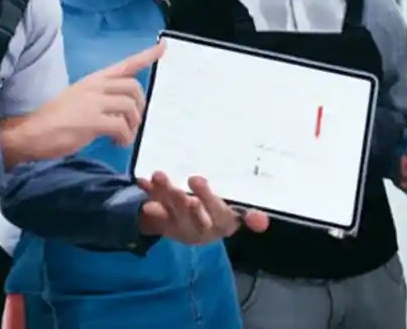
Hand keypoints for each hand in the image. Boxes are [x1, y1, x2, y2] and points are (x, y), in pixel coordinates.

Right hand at [0, 41, 164, 167]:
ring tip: (123, 137)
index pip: (125, 64)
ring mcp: (93, 103)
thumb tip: (120, 110)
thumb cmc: (53, 119)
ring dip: (133, 125)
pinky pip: (121, 127)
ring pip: (130, 106)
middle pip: (133, 87)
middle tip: (134, 123)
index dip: (146, 56)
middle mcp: (95, 86)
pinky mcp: (92, 121)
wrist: (30, 132)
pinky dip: (125, 138)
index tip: (163, 47)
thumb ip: (99, 98)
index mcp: (93, 80)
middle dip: (140, 106)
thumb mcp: (78, 99)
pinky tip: (117, 143)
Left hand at [136, 171, 269, 244]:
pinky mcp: (162, 223)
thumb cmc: (218, 210)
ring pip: (171, 212)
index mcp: (222, 225)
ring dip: (164, 193)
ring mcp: (179, 227)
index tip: (196, 180)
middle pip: (192, 217)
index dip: (209, 201)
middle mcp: (200, 229)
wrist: (193, 220)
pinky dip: (149, 194)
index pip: (220, 218)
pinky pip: (153, 209)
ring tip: (159, 176)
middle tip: (176, 181)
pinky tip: (143, 181)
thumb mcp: (233, 211)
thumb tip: (263, 221)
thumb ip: (247, 216)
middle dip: (184, 199)